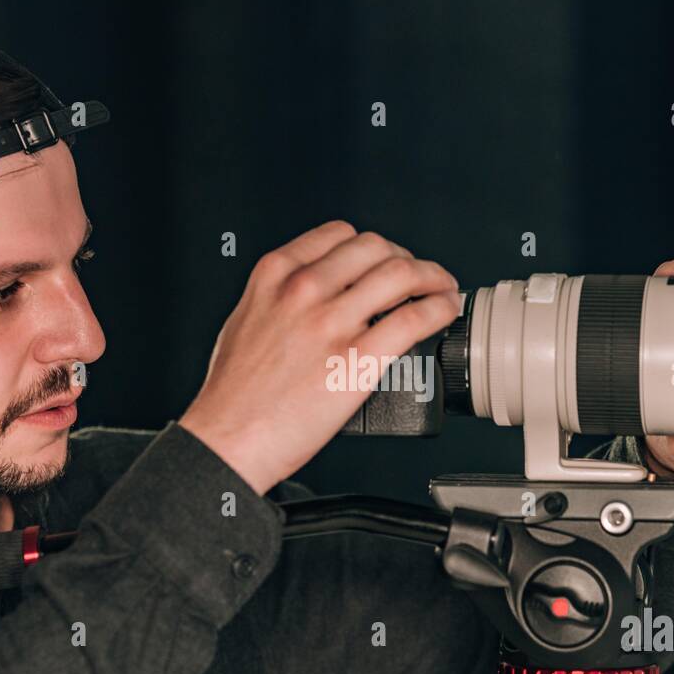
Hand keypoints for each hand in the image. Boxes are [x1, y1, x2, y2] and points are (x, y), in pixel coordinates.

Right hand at [179, 220, 460, 494]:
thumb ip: (280, 298)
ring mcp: (332, 324)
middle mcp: (305, 291)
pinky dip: (439, 308)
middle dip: (406, 257)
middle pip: (376, 248)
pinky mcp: (357, 361)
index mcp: (275, 275)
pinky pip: (413, 319)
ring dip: (433, 276)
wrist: (228, 438)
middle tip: (418, 275)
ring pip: (400, 275)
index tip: (384, 259)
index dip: (373, 246)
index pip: (340, 235)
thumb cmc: (233, 393)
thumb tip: (316, 296)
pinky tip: (446, 310)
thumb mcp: (246, 319)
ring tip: (443, 288)